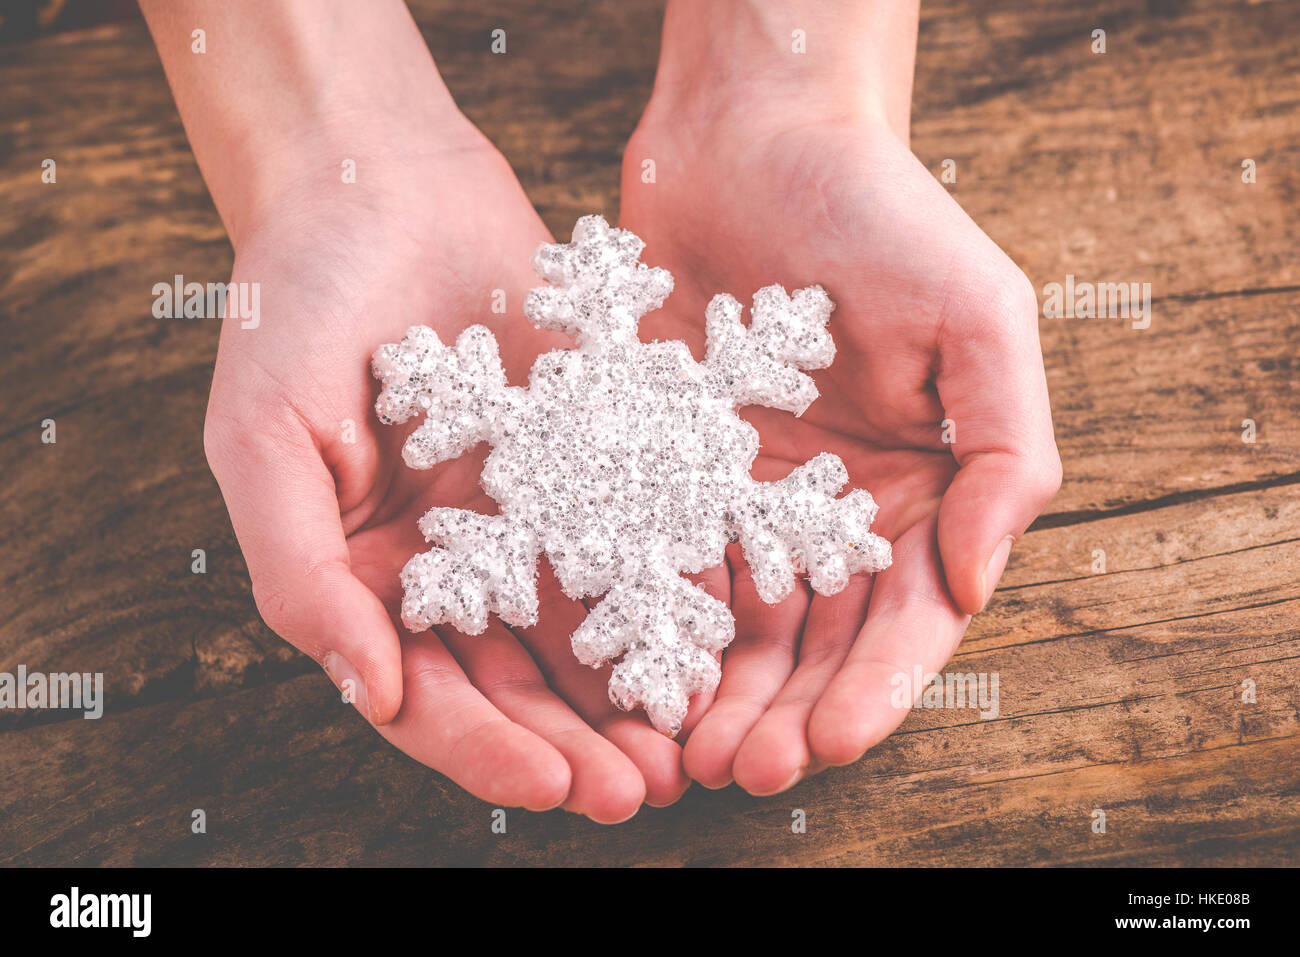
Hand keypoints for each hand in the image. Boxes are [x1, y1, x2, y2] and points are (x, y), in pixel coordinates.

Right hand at [202, 117, 692, 821]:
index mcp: (367, 576)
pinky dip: (672, 586)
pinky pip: (636, 533)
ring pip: (587, 626)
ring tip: (692, 739)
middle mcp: (452, 562)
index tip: (553, 787)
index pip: (427, 694)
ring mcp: (525, 514)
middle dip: (579, 742)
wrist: (381, 182)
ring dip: (634, 689)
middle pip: (519, 680)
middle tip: (645, 789)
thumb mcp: (265, 438)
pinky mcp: (588, 458)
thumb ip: (302, 571)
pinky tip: (718, 629)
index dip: (486, 750)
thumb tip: (370, 690)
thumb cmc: (295, 302)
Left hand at [619, 13, 1060, 793]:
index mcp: (916, 489)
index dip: (875, 688)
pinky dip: (646, 622)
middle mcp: (830, 510)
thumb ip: (1005, 451)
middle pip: (814, 640)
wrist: (751, 140)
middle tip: (740, 770)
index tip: (829, 743)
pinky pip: (655, 559)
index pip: (903, 617)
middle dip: (783, 712)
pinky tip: (624, 673)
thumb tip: (978, 581)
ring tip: (680, 751)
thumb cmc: (879, 213)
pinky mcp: (663, 470)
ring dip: (712, 692)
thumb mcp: (980, 315)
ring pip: (732, 622)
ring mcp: (744, 496)